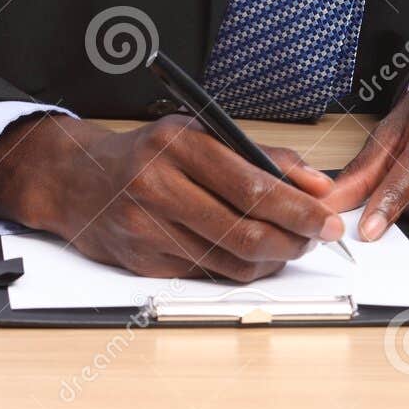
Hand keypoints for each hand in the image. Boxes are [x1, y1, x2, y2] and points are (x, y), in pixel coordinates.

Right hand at [0, 111, 342, 281]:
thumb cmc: (149, 154)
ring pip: (232, 262)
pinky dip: (240, 267)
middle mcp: (159, 187)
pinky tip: (250, 252)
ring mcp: (148, 230)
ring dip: (272, 258)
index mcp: (178, 146)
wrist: (79, 182)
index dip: (299, 209)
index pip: (252, 186)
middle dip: (294, 240)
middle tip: (318, 238)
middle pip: (245, 231)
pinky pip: (210, 274)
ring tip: (289, 243)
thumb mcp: (201, 133)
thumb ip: (263, 156)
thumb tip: (318, 186)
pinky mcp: (144, 263)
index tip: (329, 219)